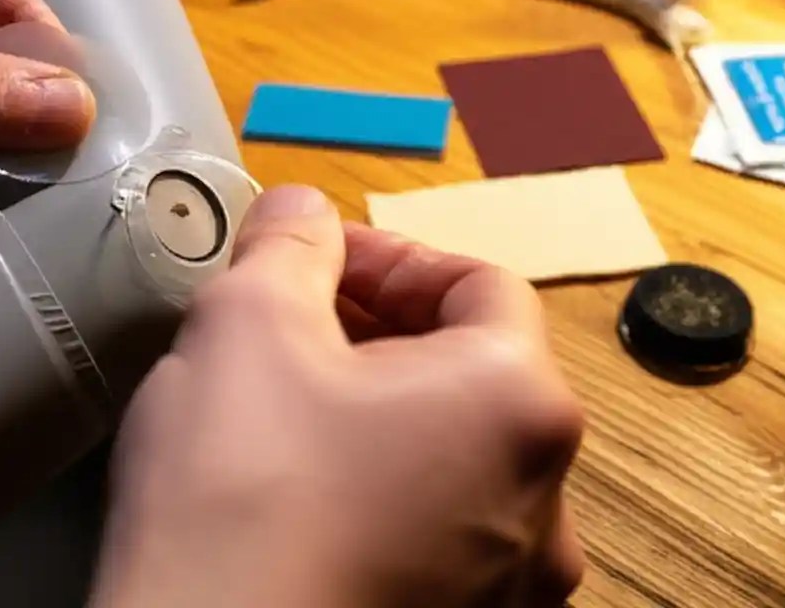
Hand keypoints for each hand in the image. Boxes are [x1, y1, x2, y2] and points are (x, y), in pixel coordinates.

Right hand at [92, 186, 585, 607]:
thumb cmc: (242, 500)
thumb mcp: (246, 323)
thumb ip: (288, 243)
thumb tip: (303, 213)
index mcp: (519, 403)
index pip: (478, 283)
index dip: (389, 256)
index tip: (315, 259)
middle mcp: (543, 501)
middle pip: (467, 372)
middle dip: (376, 332)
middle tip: (286, 326)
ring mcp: (507, 585)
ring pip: (446, 458)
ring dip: (373, 415)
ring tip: (281, 411)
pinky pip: (427, 536)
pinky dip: (375, 496)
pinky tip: (294, 502)